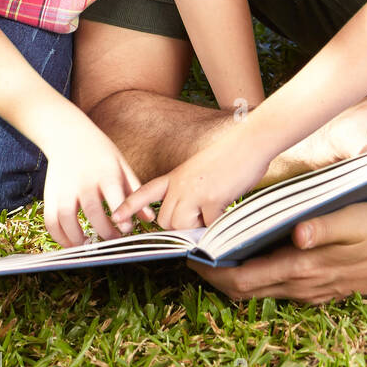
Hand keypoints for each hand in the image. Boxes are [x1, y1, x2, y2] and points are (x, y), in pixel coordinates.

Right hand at [42, 119, 141, 246]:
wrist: (68, 135)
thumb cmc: (100, 152)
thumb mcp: (121, 165)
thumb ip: (134, 192)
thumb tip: (149, 218)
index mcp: (105, 172)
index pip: (114, 197)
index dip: (121, 216)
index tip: (127, 230)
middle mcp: (83, 181)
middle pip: (92, 211)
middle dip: (104, 231)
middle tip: (113, 240)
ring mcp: (64, 188)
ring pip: (67, 219)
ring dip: (78, 238)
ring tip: (90, 244)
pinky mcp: (50, 195)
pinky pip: (51, 221)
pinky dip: (59, 236)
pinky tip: (72, 242)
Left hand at [113, 134, 268, 231]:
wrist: (250, 141)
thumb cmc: (232, 156)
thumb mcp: (200, 170)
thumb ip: (189, 191)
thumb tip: (191, 218)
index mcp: (176, 175)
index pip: (145, 191)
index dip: (128, 206)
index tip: (115, 217)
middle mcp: (180, 183)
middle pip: (165, 220)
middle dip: (179, 225)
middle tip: (201, 214)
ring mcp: (194, 191)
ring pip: (181, 225)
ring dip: (197, 225)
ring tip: (213, 209)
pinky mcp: (211, 198)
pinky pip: (207, 225)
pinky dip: (217, 224)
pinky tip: (226, 209)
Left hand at [194, 203, 366, 302]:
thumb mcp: (355, 219)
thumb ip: (324, 226)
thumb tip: (297, 233)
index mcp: (304, 267)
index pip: (245, 278)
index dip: (213, 271)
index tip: (190, 256)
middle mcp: (303, 285)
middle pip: (246, 290)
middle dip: (215, 277)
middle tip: (191, 258)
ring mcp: (312, 291)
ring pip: (262, 291)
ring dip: (235, 279)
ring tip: (215, 257)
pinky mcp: (322, 289)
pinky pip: (280, 289)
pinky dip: (258, 278)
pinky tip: (256, 259)